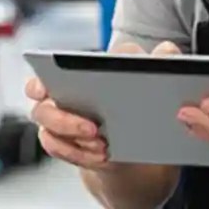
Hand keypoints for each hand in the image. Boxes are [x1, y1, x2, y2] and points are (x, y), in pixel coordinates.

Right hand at [26, 40, 182, 170]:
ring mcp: (56, 113)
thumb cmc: (141, 107)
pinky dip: (76, 153)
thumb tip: (166, 51)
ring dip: (72, 137)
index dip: (53, 70)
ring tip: (101, 148)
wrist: (137, 148)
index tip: (66, 82)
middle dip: (66, 116)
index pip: (57, 64)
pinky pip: (54, 145)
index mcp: (84, 66)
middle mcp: (62, 86)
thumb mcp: (157, 83)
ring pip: (46, 122)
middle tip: (93, 129)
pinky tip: (100, 157)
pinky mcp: (59, 138)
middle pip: (42, 92)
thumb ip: (162, 62)